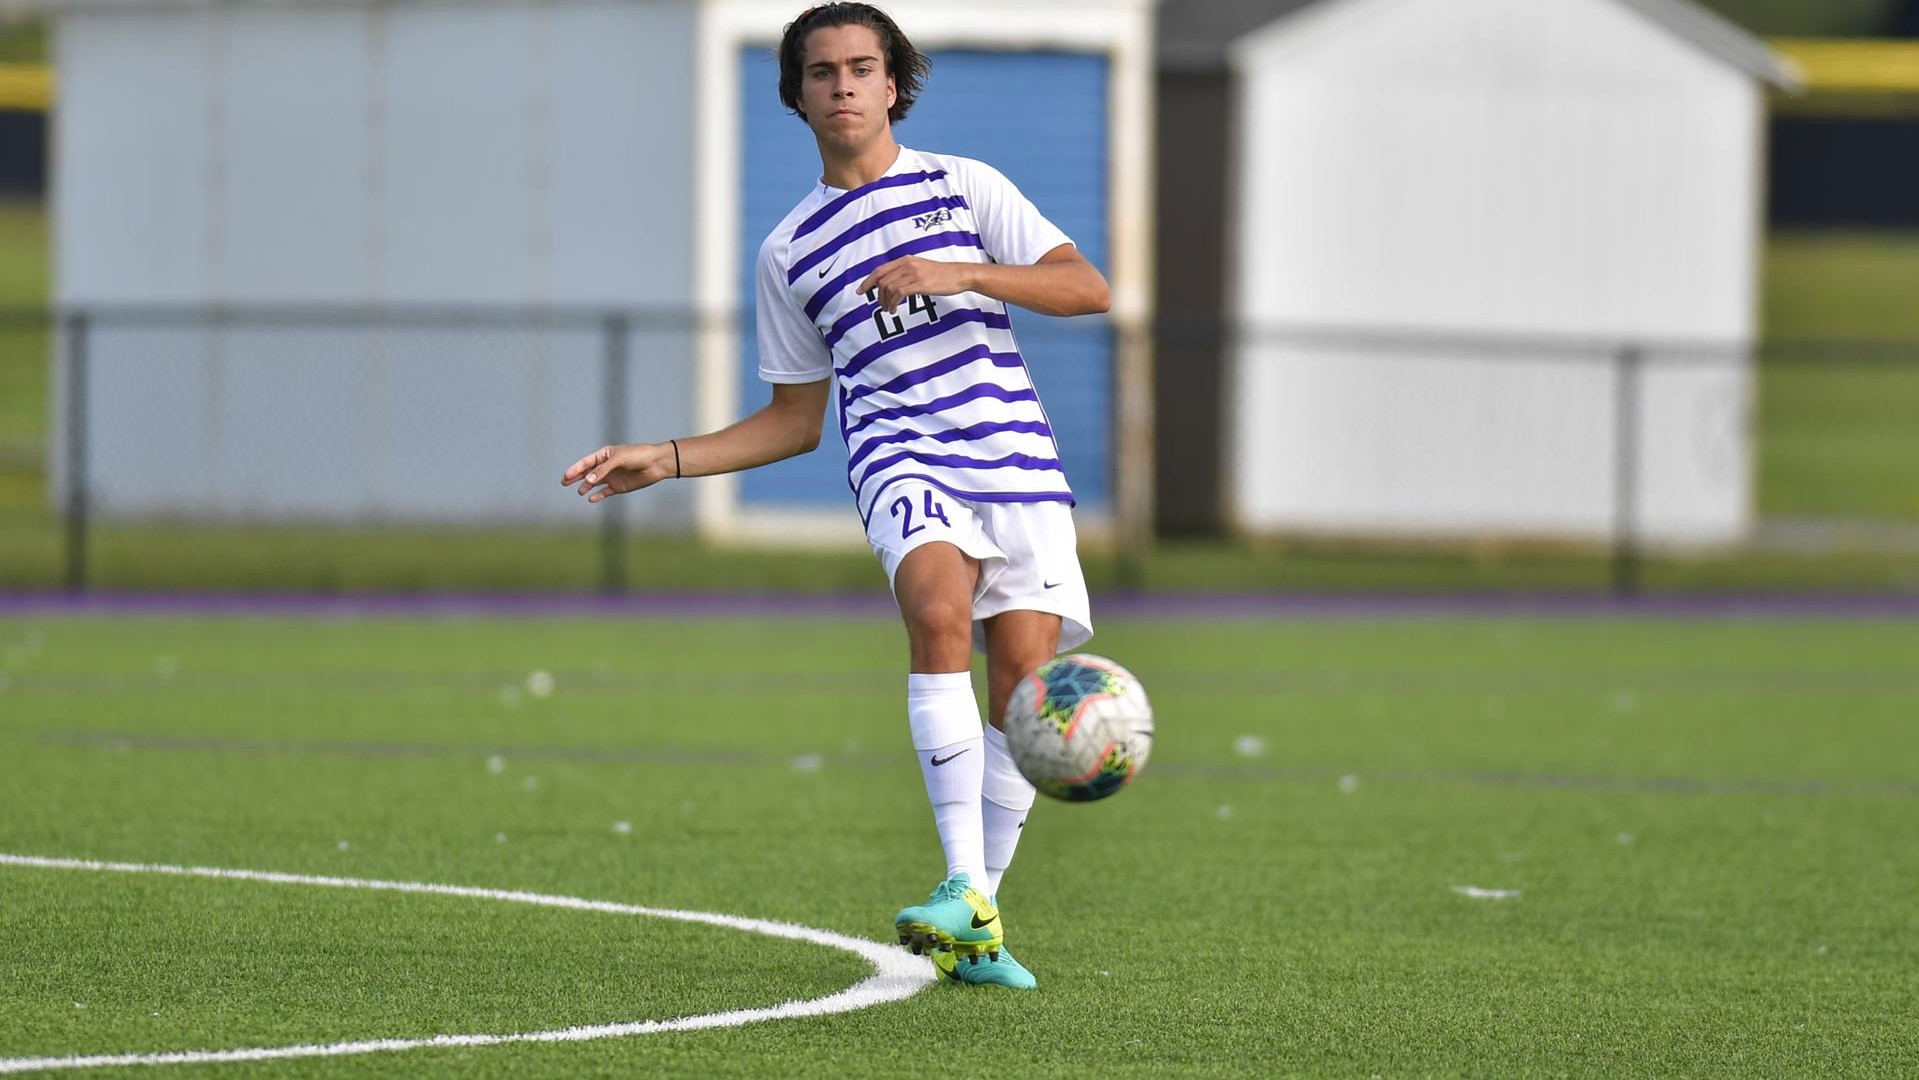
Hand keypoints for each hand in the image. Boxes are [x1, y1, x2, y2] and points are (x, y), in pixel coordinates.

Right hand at [562, 443, 674, 502]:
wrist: (656, 464)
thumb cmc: (638, 456)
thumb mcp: (619, 460)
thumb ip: (603, 470)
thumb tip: (588, 480)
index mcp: (605, 455)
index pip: (586, 462)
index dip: (575, 468)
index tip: (566, 475)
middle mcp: (606, 466)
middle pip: (587, 472)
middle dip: (576, 477)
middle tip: (564, 482)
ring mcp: (612, 477)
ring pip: (594, 483)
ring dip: (586, 487)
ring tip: (579, 491)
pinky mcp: (619, 487)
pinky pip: (605, 492)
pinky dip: (598, 495)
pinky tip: (591, 499)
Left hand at [857, 256, 972, 312]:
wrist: (959, 275)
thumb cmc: (941, 274)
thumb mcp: (920, 267)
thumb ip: (905, 272)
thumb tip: (890, 284)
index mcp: (905, 260)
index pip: (880, 270)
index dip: (868, 281)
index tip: (861, 291)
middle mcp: (907, 264)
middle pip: (882, 280)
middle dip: (877, 295)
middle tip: (880, 306)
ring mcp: (914, 274)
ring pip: (889, 287)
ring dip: (885, 302)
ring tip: (889, 309)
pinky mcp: (921, 284)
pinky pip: (899, 293)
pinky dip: (893, 303)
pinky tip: (895, 309)